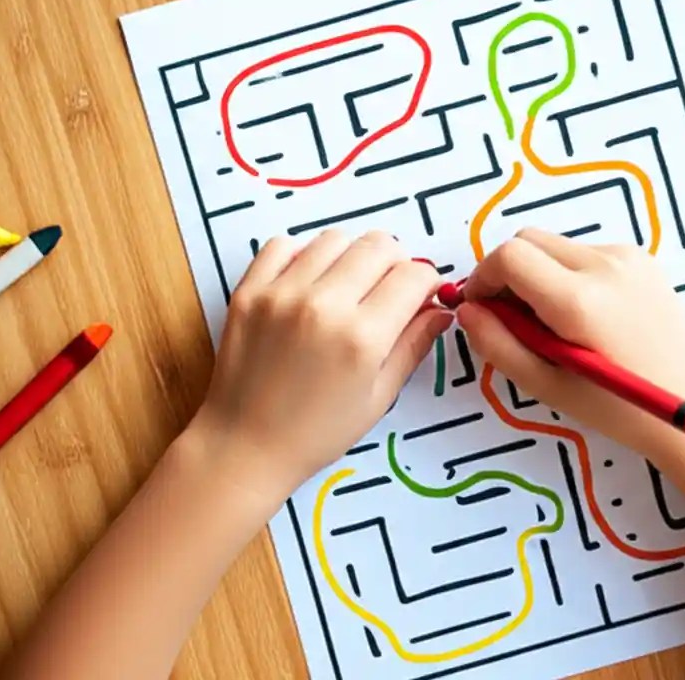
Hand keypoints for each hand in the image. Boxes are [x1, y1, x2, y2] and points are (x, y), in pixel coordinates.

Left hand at [192, 230, 450, 497]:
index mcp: (362, 338)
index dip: (427, 281)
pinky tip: (308, 280)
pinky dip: (303, 254)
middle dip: (396, 262)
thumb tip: (440, 309)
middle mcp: (323, 305)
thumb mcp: (378, 398)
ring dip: (351, 255)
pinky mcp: (248, 291)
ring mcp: (281, 293)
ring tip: (347, 285)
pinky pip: (282, 245)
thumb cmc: (317, 433)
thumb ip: (412, 346)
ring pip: (334, 239)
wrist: (244, 446)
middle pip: (378, 246)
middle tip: (388, 289)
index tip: (422, 294)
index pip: (413, 276)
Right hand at [457, 228, 684, 460]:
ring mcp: (627, 258)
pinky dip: (570, 275)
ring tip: (553, 324)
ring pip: (556, 245)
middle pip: (529, 240)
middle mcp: (604, 266)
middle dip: (508, 273)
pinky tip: (584, 316)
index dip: (483, 279)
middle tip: (512, 319)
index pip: (509, 256)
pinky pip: (585, 253)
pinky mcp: (642, 260)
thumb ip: (498, 344)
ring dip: (539, 274)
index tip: (481, 309)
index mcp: (578, 301)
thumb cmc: (618, 408)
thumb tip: (467, 310)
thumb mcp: (547, 386)